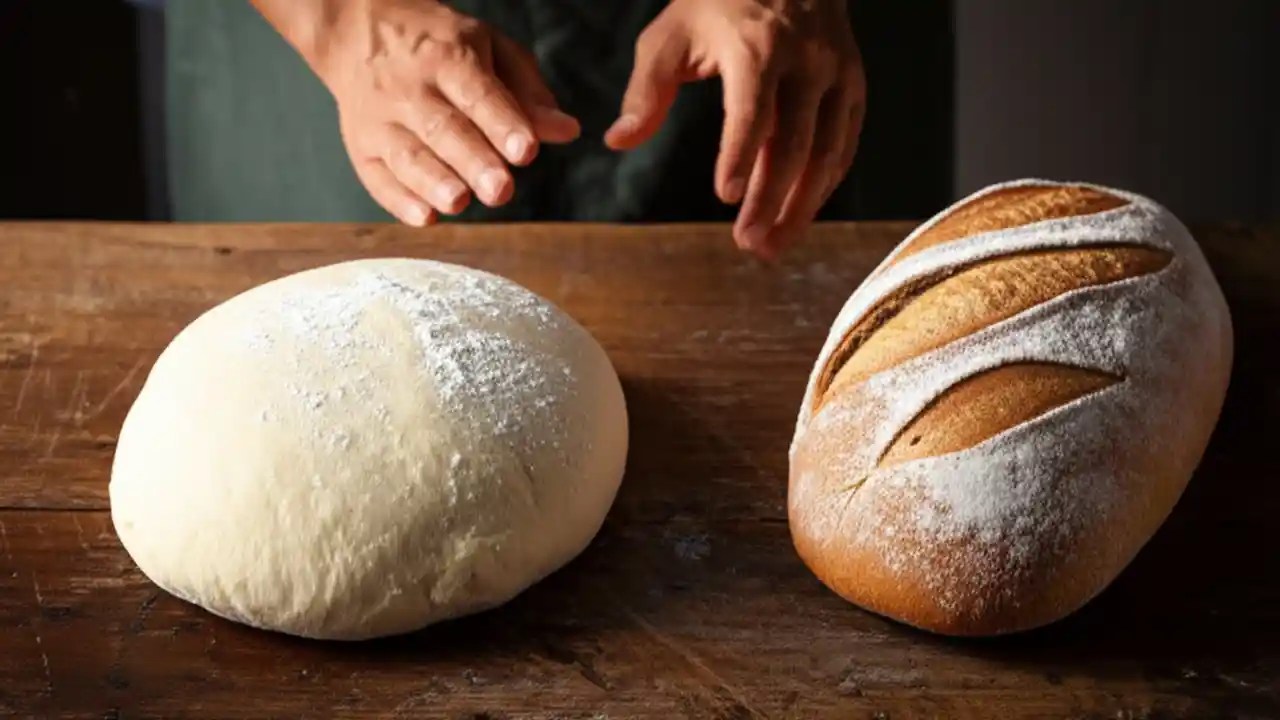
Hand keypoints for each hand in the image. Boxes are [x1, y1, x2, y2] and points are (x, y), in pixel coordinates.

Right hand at [260, 0, 580, 225]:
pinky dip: (399, 201)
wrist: (358, 30)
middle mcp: (409, 88)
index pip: (477, 94)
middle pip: (442, 128)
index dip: (502, 123)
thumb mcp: (489, 49)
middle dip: (473, 161)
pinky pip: (376, 177)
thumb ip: (528, 93)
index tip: (526, 151)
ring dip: (433, 182)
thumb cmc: (439, 46)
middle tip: (501, 190)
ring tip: (460, 202)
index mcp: (447, 58)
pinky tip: (426, 218)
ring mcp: (379, 119)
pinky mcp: (361, 146)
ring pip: (406, 155)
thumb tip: (565, 131)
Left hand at [606, 0, 864, 259]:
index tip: (725, 197)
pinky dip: (823, 186)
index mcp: (758, 47)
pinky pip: (844, 146)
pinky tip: (799, 214)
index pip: (752, 111)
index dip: (740, 156)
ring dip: (802, 207)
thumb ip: (646, 91)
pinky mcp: (853, 87)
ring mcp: (837, 75)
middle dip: (771, 201)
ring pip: (828, 154)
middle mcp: (806, 62)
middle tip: (749, 244)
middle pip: (795, 145)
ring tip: (772, 245)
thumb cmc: (718, 3)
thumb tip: (618, 141)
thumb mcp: (672, 35)